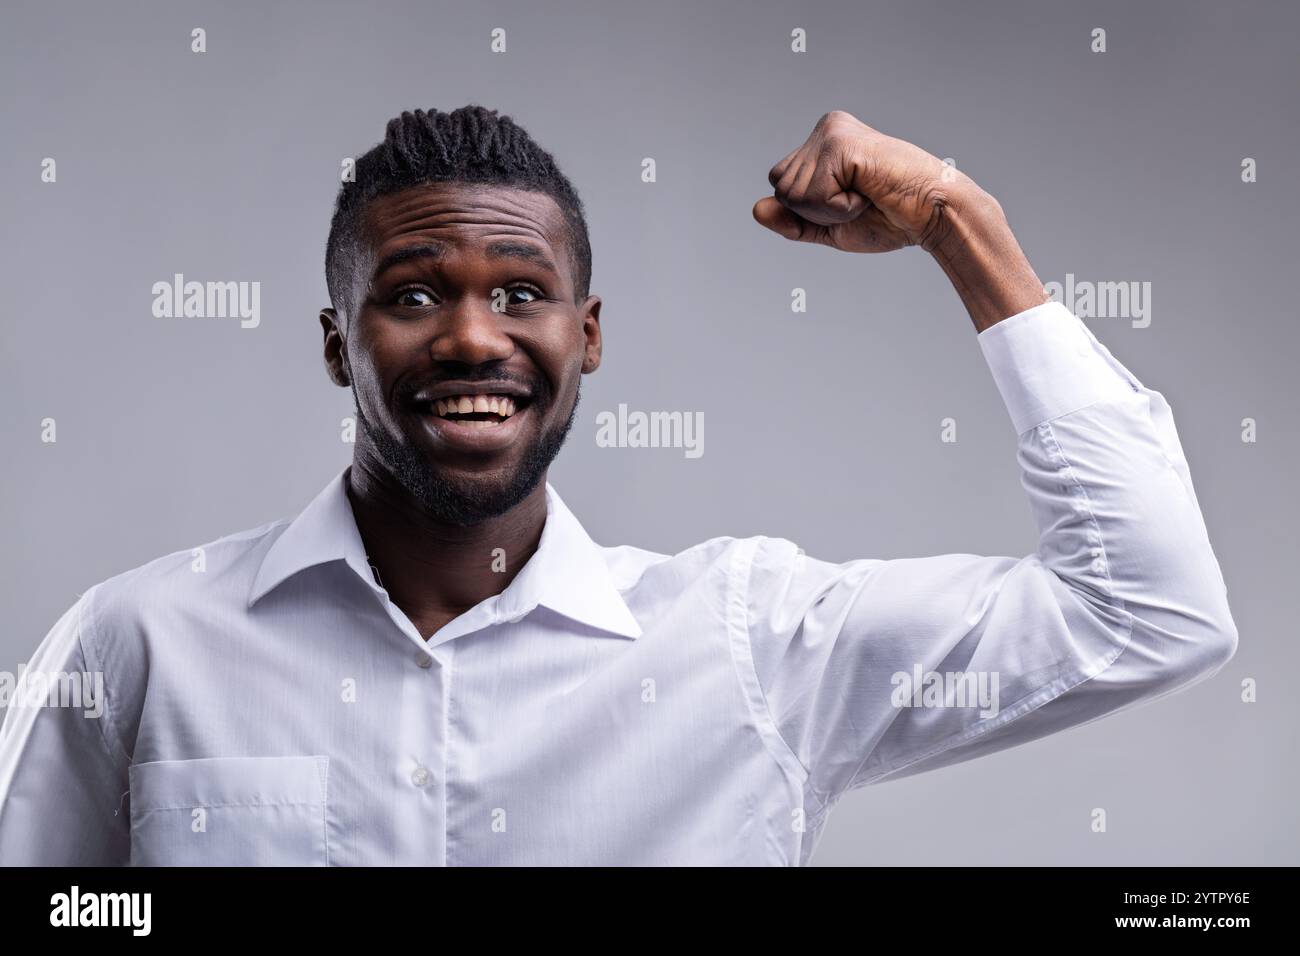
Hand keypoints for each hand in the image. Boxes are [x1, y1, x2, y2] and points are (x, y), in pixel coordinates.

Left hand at [753, 110, 1046, 330]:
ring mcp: (832, 132)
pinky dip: (839, 209)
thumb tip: (755, 209)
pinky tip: (869, 192)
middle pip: (781, 189)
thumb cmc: (890, 218)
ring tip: (867, 195)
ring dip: (829, 211)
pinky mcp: (841, 144)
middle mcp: (825, 129)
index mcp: (821, 142)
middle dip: (816, 211)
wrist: (933, 216)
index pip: (781, 187)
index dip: (810, 212)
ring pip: (792, 193)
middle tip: (861, 201)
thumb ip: (792, 220)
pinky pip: (813, 195)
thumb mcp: (829, 226)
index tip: (853, 202)